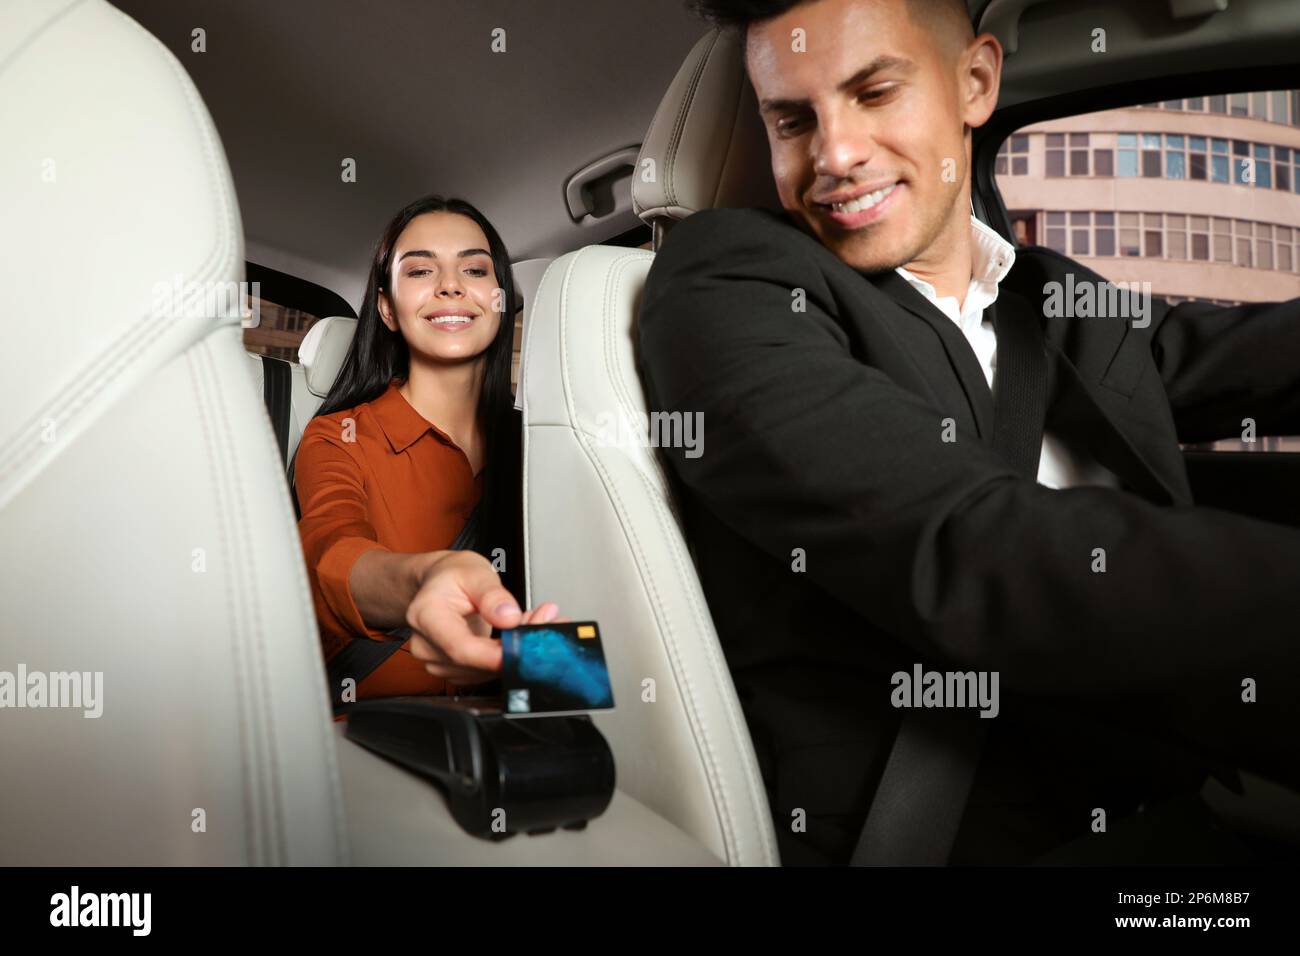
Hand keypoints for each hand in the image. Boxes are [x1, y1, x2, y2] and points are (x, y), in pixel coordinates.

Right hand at [404, 550, 558, 684]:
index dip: (495, 656)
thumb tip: (509, 617)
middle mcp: (426, 644)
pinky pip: (484, 671)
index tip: (526, 649)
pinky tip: (518, 636)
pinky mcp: (453, 670)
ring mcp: (438, 661)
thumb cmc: (451, 576)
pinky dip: (506, 657)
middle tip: (544, 620)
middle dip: (516, 646)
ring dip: (514, 651)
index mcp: (425, 615)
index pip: (461, 648)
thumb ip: (493, 595)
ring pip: (484, 670)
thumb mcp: (475, 572)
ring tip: (532, 621)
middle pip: (476, 662)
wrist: (438, 583)